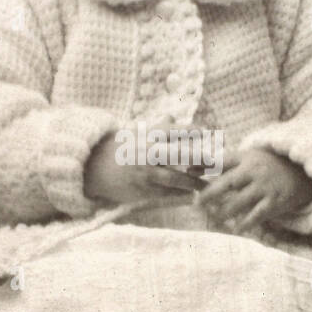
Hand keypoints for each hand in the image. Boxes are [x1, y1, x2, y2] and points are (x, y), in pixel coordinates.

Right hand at [83, 114, 206, 205]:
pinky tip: (192, 196)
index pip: (177, 130)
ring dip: (194, 182)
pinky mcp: (142, 190)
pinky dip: (181, 196)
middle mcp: (147, 152)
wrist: (93, 167)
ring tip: (207, 185)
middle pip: (180, 153)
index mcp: (148, 136)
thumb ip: (157, 127)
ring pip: (175, 178)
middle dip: (201, 157)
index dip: (196, 132)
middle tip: (217, 161)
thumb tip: (172, 115)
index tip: (212, 135)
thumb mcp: (136, 133)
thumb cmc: (120, 149)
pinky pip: (166, 194)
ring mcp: (145, 173)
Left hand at [197, 147, 311, 230]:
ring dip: (224, 212)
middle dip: (210, 194)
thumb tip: (189, 169)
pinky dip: (245, 223)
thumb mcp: (247, 158)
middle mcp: (254, 171)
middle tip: (197, 204)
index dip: (204, 166)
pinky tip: (236, 229)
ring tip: (214, 218)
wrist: (301, 172)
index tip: (187, 172)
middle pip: (228, 183)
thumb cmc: (266, 165)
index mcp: (245, 158)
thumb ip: (221, 163)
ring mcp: (265, 187)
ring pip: (240, 202)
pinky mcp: (275, 201)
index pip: (221, 161)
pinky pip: (257, 215)